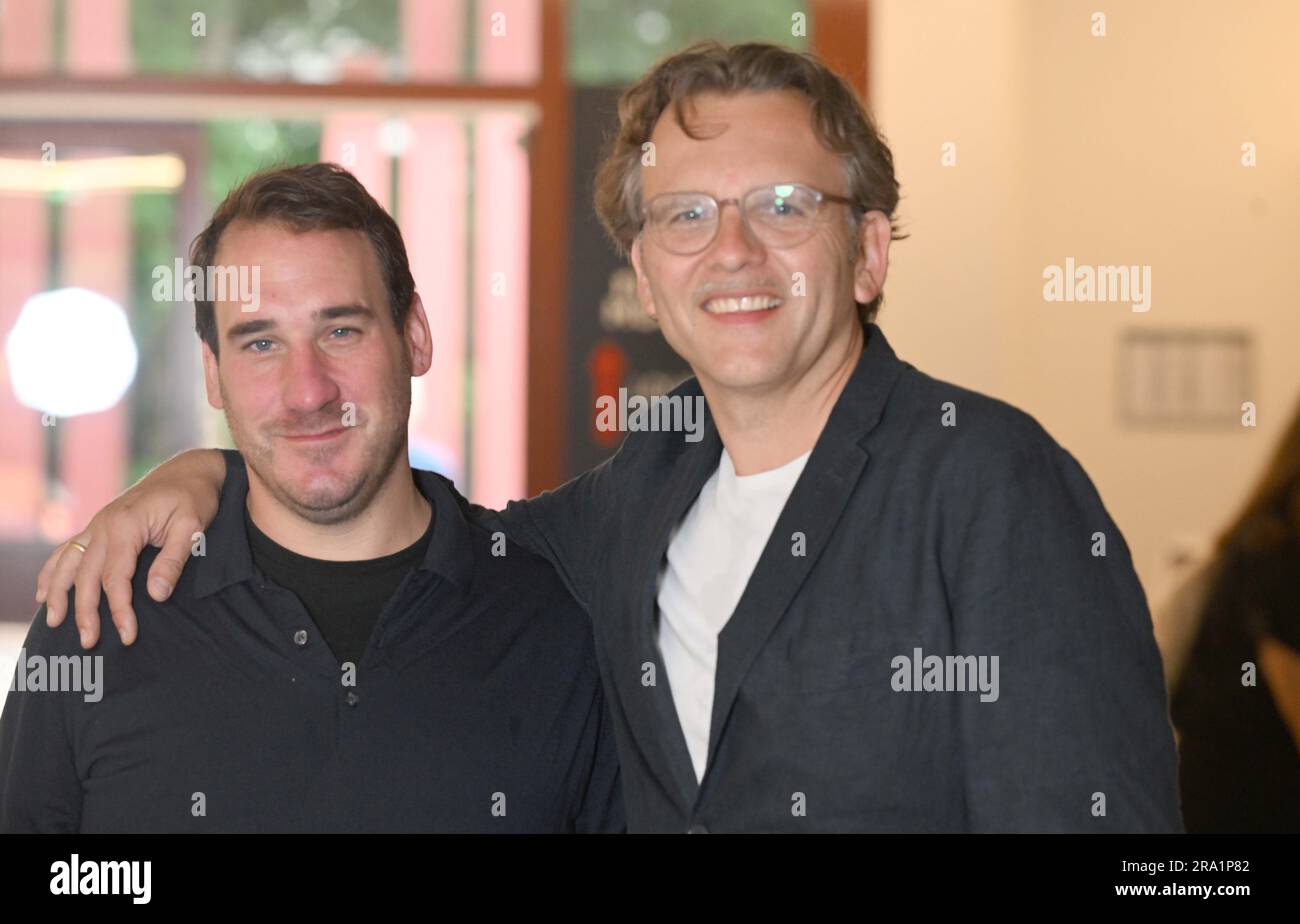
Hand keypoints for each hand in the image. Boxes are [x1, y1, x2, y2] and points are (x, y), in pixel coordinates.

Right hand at [36, 449, 225, 647]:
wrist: (189, 471)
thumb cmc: (194, 497)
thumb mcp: (193, 526)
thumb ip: (173, 560)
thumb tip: (156, 595)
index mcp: (126, 525)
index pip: (116, 577)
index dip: (119, 609)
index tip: (128, 635)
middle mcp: (104, 525)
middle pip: (86, 576)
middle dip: (85, 612)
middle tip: (88, 642)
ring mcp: (97, 524)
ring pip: (67, 563)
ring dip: (57, 594)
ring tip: (54, 622)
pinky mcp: (98, 526)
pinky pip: (67, 550)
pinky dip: (52, 571)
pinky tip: (43, 592)